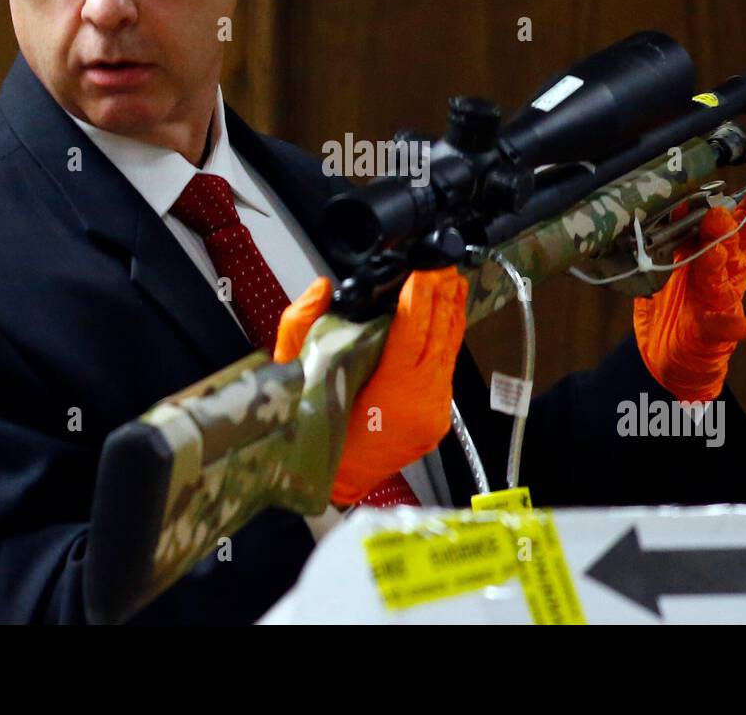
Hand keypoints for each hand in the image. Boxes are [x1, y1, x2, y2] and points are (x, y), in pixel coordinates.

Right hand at [274, 267, 466, 505]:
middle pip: (440, 334)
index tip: (424, 268)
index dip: (421, 295)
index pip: (413, 330)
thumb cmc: (311, 434)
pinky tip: (446, 319)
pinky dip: (448, 341)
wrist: (331, 483)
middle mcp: (421, 402)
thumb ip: (303, 324)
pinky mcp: (440, 419)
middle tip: (443, 262)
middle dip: (442, 294)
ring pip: (450, 351)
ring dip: (451, 312)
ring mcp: (435, 412)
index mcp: (390, 391)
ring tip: (451, 279)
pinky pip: (447, 371)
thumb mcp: (294, 373)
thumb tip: (323, 289)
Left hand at [632, 167, 745, 401]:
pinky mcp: (709, 334)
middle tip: (723, 211)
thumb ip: (679, 232)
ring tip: (718, 249)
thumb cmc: (673, 305)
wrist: (670, 357)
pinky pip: (720, 329)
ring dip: (719, 262)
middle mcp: (723, 274)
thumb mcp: (669, 263)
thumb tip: (684, 197)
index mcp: (716, 253)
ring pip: (720, 278)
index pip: (741, 221)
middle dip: (733, 226)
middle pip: (733, 244)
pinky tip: (743, 326)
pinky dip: (731, 327)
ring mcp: (718, 304)